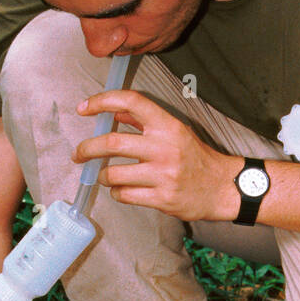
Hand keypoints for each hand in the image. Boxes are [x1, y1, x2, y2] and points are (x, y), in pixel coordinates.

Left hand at [74, 89, 239, 222]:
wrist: (221, 188)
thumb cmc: (196, 158)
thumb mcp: (175, 131)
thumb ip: (145, 121)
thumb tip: (115, 112)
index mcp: (167, 125)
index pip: (130, 102)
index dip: (102, 101)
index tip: (84, 108)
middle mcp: (164, 148)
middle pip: (111, 143)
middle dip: (86, 149)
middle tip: (78, 154)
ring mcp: (163, 175)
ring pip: (113, 174)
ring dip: (101, 175)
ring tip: (103, 175)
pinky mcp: (162, 199)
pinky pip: (124, 195)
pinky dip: (116, 192)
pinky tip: (120, 190)